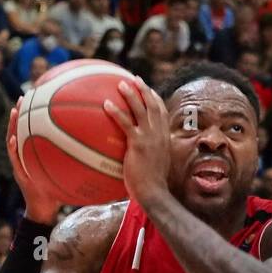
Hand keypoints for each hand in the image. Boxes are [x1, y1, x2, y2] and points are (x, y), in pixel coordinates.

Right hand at [6, 102, 62, 223]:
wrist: (45, 210)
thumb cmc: (57, 193)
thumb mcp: (67, 174)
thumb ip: (74, 161)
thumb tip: (96, 149)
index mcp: (36, 153)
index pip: (34, 130)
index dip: (34, 114)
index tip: (39, 97)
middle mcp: (27, 155)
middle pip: (21, 130)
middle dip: (21, 113)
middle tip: (24, 96)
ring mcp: (20, 163)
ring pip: (13, 141)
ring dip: (12, 126)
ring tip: (15, 111)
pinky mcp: (19, 174)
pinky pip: (14, 160)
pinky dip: (13, 150)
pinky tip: (13, 140)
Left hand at [103, 79, 171, 210]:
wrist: (154, 193)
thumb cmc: (152, 186)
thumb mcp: (154, 167)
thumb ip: (149, 156)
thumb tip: (138, 157)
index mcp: (164, 138)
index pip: (162, 113)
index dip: (155, 99)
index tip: (149, 90)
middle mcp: (159, 134)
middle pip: (153, 105)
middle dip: (144, 90)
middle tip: (135, 79)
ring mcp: (150, 137)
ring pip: (141, 109)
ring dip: (131, 94)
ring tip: (121, 84)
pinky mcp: (138, 143)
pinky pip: (126, 123)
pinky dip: (116, 112)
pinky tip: (106, 104)